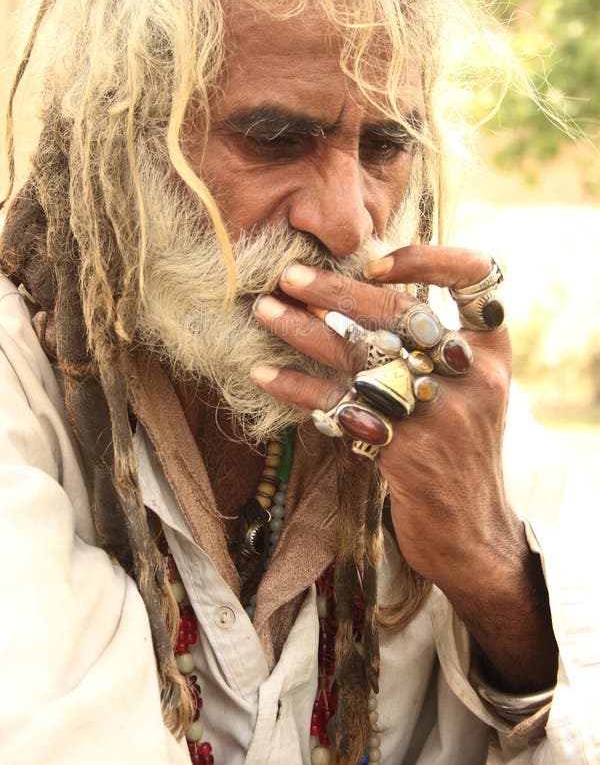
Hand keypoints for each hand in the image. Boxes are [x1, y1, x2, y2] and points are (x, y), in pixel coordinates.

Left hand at [251, 245, 556, 691]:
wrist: (475, 534)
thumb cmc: (458, 452)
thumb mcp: (467, 392)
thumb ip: (432, 346)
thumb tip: (356, 295)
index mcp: (491, 351)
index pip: (473, 278)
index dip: (426, 259)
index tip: (374, 263)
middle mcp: (474, 375)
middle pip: (401, 312)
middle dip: (338, 291)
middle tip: (288, 276)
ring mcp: (442, 413)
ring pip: (363, 355)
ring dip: (305, 330)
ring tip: (263, 311)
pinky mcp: (407, 450)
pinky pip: (341, 405)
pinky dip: (298, 387)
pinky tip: (262, 374)